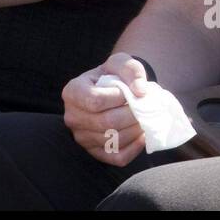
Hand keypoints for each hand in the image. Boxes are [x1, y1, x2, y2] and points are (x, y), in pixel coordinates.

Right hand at [61, 52, 149, 166]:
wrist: (112, 92)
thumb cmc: (113, 75)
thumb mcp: (120, 62)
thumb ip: (131, 70)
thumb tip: (141, 91)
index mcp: (72, 92)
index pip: (95, 100)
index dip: (119, 98)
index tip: (132, 91)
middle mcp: (72, 117)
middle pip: (106, 122)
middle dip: (132, 115)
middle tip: (146, 108)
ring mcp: (82, 137)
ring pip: (113, 140)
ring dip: (135, 130)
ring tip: (145, 118)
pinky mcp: (94, 152)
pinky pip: (117, 157)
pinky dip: (134, 148)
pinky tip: (141, 135)